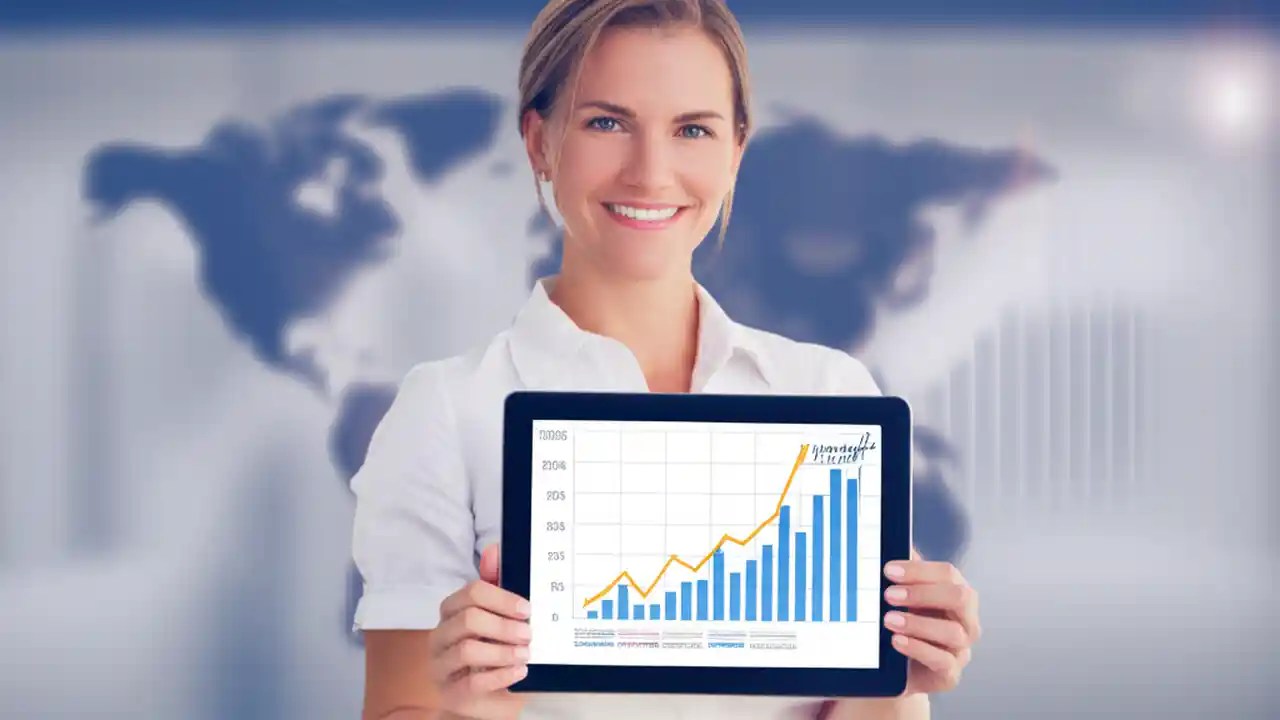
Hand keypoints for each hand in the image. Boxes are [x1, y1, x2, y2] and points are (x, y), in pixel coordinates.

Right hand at [426, 544, 530, 719]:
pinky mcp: (450, 693)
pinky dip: (500, 676)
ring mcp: (441, 665)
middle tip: (528, 634)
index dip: (502, 598)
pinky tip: (518, 672)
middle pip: (469, 619)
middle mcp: (440, 635)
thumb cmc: (492, 651)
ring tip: (525, 655)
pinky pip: (472, 682)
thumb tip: (493, 550)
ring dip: (503, 651)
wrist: (486, 698)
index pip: (471, 592)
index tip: (527, 610)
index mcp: (452, 611)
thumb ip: (496, 586)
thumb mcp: (498, 618)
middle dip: (504, 626)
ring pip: (467, 650)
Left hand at [882, 549, 979, 694]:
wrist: (898, 669)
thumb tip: (888, 542)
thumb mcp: (901, 598)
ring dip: (918, 623)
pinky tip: (897, 642)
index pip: (948, 574)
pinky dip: (919, 649)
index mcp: (956, 594)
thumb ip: (901, 574)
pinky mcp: (950, 675)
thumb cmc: (904, 625)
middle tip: (889, 594)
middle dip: (924, 593)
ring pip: (953, 632)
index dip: (919, 570)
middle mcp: (966, 620)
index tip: (888, 570)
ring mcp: (961, 649)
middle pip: (961, 597)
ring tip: (888, 620)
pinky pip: (943, 662)